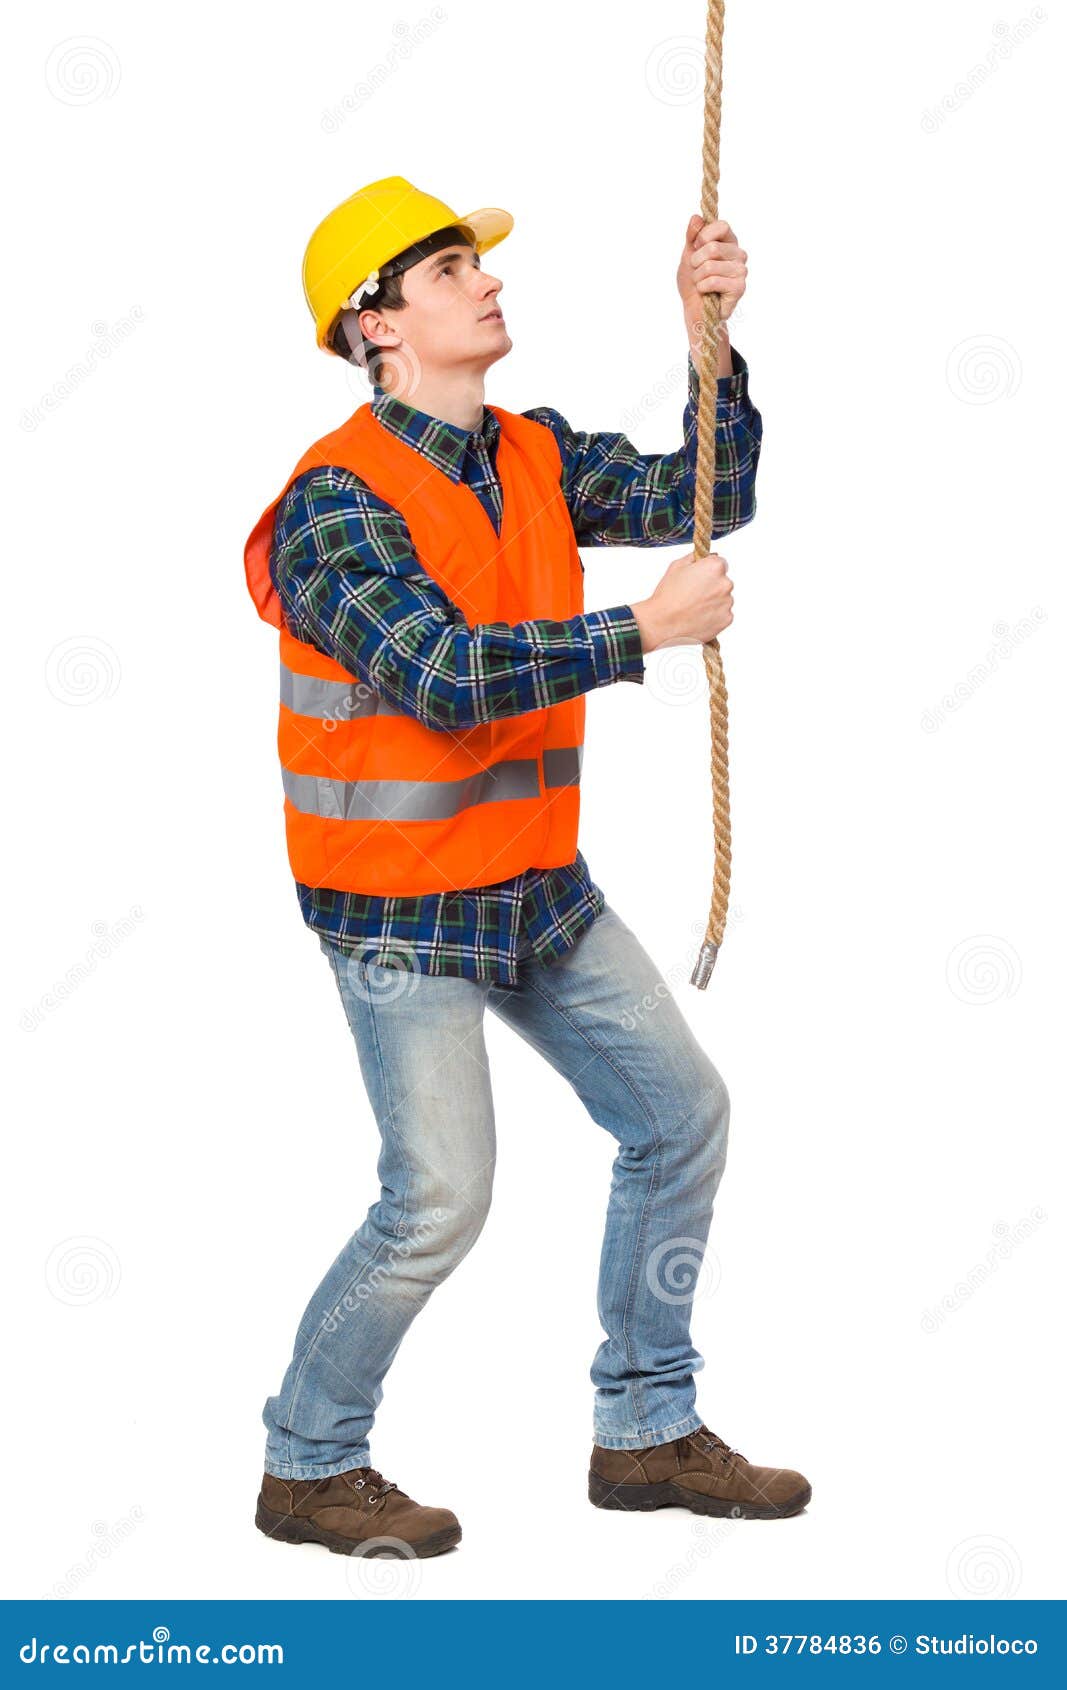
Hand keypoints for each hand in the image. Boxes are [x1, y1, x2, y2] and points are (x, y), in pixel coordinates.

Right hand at [631, 550, 734, 651]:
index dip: (709, 570)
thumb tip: (707, 555)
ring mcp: (727, 602)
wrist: (662, 622)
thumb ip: (695, 557)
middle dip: (712, 586)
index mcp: (715, 567)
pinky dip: (714, 616)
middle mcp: (725, 583)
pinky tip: (699, 616)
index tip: (700, 578)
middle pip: (723, 582)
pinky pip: (724, 614)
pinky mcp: (727, 619)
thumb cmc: (667, 594)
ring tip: (695, 607)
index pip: (721, 563)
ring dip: (714, 601)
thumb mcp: (677, 566)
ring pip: (724, 599)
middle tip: (694, 594)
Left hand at [676, 215, 747, 347]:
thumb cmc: (693, 280)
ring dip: (697, 277)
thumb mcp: (688, 254)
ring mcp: (741, 270)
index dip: (703, 236)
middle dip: (695, 262)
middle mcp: (739, 253)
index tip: (696, 248)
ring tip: (701, 283)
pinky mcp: (739, 287)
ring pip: (710, 266)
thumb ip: (692, 235)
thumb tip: (696, 217)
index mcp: (729, 241)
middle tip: (696, 271)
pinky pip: (713, 282)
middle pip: (712, 247)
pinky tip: (706, 293)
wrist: (694, 307)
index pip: (721, 226)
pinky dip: (702, 288)